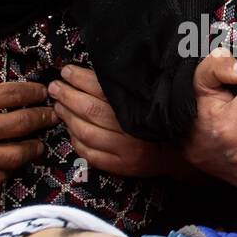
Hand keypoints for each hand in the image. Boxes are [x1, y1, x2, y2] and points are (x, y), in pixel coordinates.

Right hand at [0, 59, 57, 187]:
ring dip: (31, 148)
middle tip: (53, 115)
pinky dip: (7, 170)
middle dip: (42, 119)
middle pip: (21, 126)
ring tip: (37, 142)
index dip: (33, 93)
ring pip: (14, 157)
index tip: (41, 91)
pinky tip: (9, 161)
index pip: (12, 96)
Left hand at [49, 65, 174, 176]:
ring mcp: (125, 151)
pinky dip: (76, 141)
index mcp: (140, 108)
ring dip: (68, 117)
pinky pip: (90, 154)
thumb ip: (128, 86)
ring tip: (59, 105)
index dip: (82, 79)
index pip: (104, 90)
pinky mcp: (121, 167)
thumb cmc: (161, 120)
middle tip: (55, 87)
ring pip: (87, 132)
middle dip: (69, 96)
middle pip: (92, 110)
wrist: (180, 152)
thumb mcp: (151, 97)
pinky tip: (70, 129)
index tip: (67, 71)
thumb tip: (95, 70)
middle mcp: (132, 130)